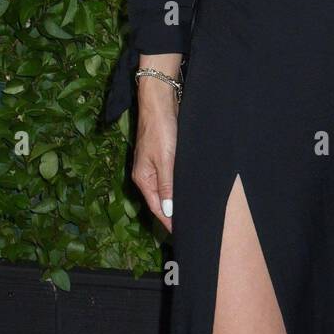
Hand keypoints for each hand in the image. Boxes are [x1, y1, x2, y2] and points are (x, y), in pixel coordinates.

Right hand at [132, 68, 179, 232]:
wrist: (159, 100)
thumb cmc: (161, 129)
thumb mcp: (165, 160)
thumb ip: (167, 185)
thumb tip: (168, 211)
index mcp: (143, 178)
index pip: (157, 207)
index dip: (169, 221)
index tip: (182, 233)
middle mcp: (146, 174)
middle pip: (160, 200)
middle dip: (172, 214)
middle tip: (189, 226)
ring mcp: (154, 164)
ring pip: (166, 189)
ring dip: (176, 200)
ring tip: (190, 212)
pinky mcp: (163, 154)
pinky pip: (170, 177)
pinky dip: (177, 186)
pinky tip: (188, 188)